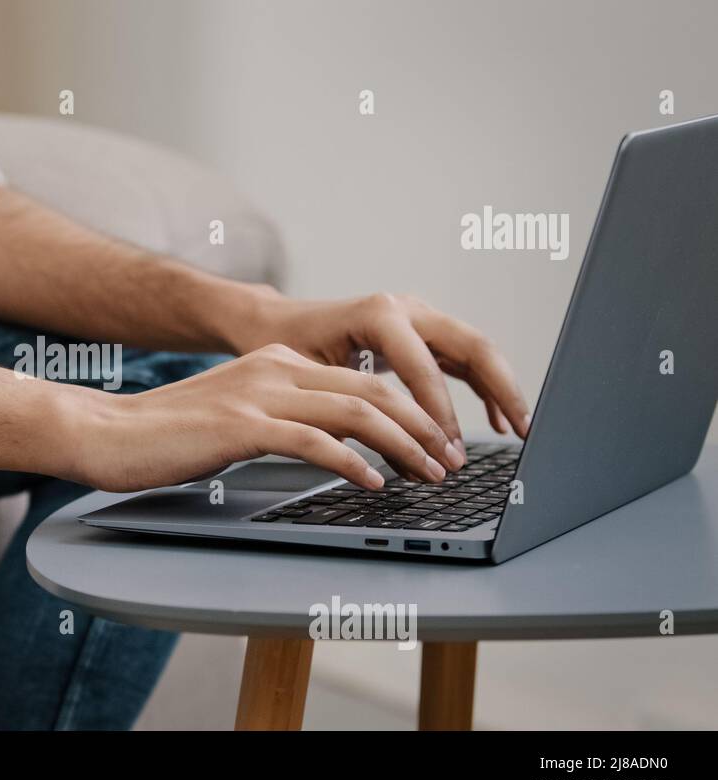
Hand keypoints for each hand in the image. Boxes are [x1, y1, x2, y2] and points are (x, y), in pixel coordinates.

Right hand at [71, 343, 464, 492]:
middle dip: (422, 428)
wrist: (107, 431)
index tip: (435, 445)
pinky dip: (352, 463)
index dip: (409, 412)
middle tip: (450, 462)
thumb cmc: (167, 435)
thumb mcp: (236, 418)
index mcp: (278, 363)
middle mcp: (275, 368)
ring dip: (402, 446)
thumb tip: (332, 449)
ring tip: (428, 475)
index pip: (363, 382)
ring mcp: (258, 394)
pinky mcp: (241, 425)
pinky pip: (313, 441)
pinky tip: (372, 484)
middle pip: (372, 391)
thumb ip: (282, 422)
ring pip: (355, 411)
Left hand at [235, 292, 529, 449]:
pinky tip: (496, 422)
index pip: (426, 370)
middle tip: (522, 432)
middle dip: (501, 391)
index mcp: (380, 314)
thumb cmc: (283, 346)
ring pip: (476, 351)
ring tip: (519, 430)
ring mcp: (418, 318)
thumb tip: (385, 451)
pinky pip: (463, 360)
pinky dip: (483, 389)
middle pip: (472, 347)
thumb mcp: (309, 376)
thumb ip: (346, 406)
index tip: (448, 453)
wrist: (274, 322)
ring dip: (501, 390)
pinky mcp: (421, 334)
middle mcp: (406, 309)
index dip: (441, 415)